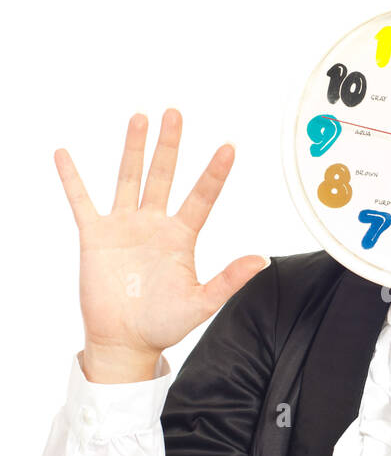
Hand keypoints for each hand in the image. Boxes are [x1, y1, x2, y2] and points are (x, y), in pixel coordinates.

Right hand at [55, 109, 270, 379]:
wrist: (126, 342)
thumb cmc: (164, 324)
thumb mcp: (202, 303)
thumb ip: (229, 279)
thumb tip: (262, 260)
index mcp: (181, 237)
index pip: (202, 197)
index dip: (214, 173)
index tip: (229, 147)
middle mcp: (154, 224)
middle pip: (164, 175)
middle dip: (170, 145)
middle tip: (175, 113)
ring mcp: (124, 227)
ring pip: (129, 178)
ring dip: (133, 149)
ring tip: (140, 118)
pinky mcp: (95, 236)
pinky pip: (81, 201)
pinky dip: (72, 179)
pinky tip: (64, 154)